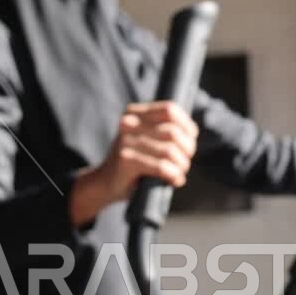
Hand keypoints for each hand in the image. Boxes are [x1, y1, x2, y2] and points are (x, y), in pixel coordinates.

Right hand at [70, 101, 198, 226]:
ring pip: (170, 150)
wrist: (104, 184)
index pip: (170, 110)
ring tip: (179, 173)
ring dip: (181, 165)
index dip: (187, 126)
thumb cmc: (133, 163)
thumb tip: (192, 132)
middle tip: (184, 162)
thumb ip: (164, 131)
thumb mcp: (146, 140)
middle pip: (173, 131)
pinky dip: (173, 175)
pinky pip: (161, 166)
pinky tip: (173, 181)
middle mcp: (128, 123)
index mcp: (134, 113)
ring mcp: (126, 141)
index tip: (189, 141)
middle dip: (187, 149)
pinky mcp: (126, 160)